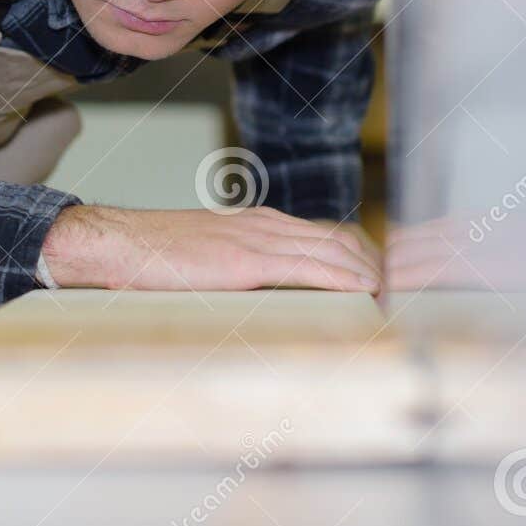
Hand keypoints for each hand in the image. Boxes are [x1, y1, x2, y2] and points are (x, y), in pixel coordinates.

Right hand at [42, 203, 381, 291]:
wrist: (115, 244)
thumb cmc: (151, 256)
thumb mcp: (208, 256)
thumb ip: (243, 269)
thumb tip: (267, 298)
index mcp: (259, 224)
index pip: (331, 235)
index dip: (365, 257)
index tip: (389, 282)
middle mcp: (267, 225)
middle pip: (346, 240)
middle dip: (382, 266)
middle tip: (410, 295)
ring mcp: (258, 239)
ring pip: (338, 251)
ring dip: (373, 275)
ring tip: (399, 301)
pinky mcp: (246, 261)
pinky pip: (312, 268)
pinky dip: (347, 280)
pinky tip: (367, 294)